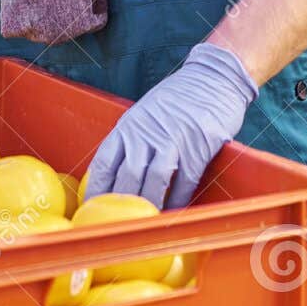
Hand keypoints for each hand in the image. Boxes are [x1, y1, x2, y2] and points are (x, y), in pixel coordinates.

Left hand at [84, 43, 258, 208]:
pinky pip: (185, 180)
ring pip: (155, 181)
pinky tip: (174, 210)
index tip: (93, 211)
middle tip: (119, 228)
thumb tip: (114, 177)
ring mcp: (174, 139)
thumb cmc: (176, 100)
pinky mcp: (199, 146)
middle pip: (128, 177)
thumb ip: (130, 142)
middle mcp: (147, 133)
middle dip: (121, 207)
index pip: (104, 164)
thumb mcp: (144, 115)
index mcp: (129, 127)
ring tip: (147, 224)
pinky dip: (178, 199)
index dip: (97, 191)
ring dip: (150, 206)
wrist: (213, 78)